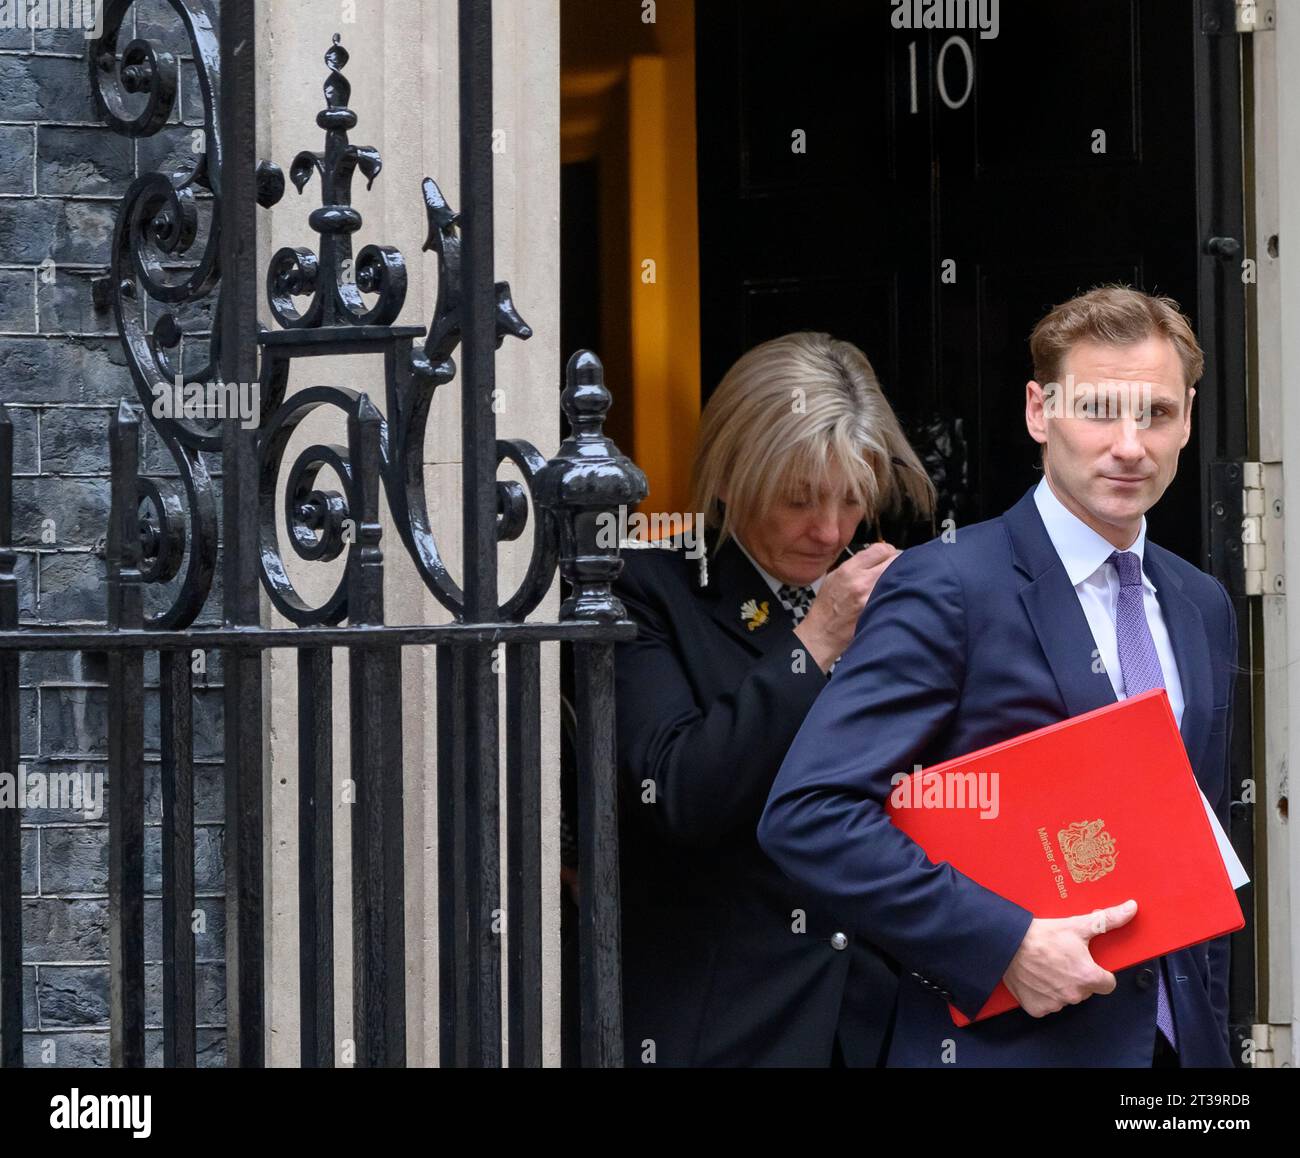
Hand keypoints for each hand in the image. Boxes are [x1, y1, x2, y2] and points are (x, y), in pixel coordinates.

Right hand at [793, 542, 899, 671]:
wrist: (824, 632)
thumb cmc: (827, 607)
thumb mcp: (833, 577)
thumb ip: (854, 564)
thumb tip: (874, 556)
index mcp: (849, 570)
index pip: (881, 549)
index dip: (888, 550)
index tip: (889, 554)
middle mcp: (862, 582)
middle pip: (895, 560)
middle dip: (898, 561)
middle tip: (898, 566)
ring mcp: (873, 598)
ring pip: (900, 578)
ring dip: (901, 577)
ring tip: (896, 581)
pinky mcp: (880, 611)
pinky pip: (897, 595)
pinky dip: (899, 592)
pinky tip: (895, 595)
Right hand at [1002, 899, 1137, 1016]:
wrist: (1007, 943)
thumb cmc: (1043, 935)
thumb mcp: (1077, 925)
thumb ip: (1108, 919)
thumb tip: (1132, 908)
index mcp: (1088, 977)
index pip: (1108, 984)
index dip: (1099, 972)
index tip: (1085, 962)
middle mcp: (1075, 995)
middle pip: (1086, 990)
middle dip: (1077, 978)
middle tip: (1062, 960)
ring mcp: (1055, 1004)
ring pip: (1066, 997)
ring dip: (1060, 986)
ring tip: (1046, 967)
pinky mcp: (1038, 1009)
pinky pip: (1047, 1005)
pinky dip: (1042, 995)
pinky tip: (1035, 978)